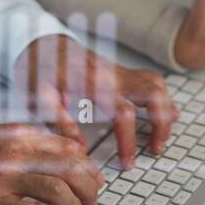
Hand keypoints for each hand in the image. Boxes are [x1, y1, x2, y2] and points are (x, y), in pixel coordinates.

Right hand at [0, 123, 103, 204]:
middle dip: (88, 188)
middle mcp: (16, 152)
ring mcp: (6, 177)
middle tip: (91, 201)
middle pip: (70, 168)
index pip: (67, 146)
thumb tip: (52, 149)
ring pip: (58, 191)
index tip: (92, 177)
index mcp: (18, 134)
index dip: (86, 165)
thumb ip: (21, 140)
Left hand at [12, 35, 177, 169]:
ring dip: (165, 110)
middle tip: (155, 148)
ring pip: (156, 84)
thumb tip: (79, 148)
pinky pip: (150, 79)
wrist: (40, 42)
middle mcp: (111, 73)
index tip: (127, 162)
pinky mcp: (120, 70)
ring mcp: (118, 70)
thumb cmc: (38, 70)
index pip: (123, 112)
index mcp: (92, 82)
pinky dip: (162, 95)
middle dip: (161, 123)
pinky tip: (165, 111)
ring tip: (162, 135)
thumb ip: (60, 122)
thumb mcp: (39, 98)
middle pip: (153, 94)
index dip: (129, 140)